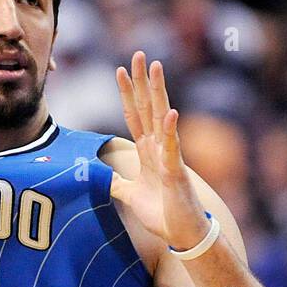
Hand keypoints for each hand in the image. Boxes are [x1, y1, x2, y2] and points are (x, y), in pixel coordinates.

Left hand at [112, 53, 211, 251]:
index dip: (126, 94)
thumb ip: (118, 184)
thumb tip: (104, 178)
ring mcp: (168, 156)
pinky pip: (172, 147)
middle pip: (148, 107)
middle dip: (142, 81)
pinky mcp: (176, 171)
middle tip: (139, 54)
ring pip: (161, 117)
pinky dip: (170, 130)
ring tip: (156, 68)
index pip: (134, 115)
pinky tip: (169, 112)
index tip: (119, 70)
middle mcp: (159, 147)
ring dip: (158, 93)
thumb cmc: (162, 213)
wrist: (181, 233)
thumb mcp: (130, 195)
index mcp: (147, 151)